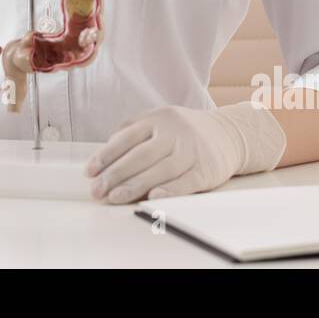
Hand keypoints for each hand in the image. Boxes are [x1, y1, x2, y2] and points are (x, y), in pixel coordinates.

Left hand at [84, 102, 286, 203]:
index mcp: (157, 118)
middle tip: (97, 191)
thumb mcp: (159, 121)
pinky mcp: (206, 169)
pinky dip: (169, 191)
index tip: (90, 172)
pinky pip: (185, 182)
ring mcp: (191, 150)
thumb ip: (132, 131)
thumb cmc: (183, 132)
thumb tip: (105, 152)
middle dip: (115, 175)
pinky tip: (152, 198)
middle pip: (140, 156)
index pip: (126, 138)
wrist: (229, 134)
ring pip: (159, 170)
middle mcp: (174, 132)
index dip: (106, 155)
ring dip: (134, 187)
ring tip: (114, 199)